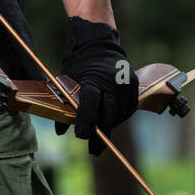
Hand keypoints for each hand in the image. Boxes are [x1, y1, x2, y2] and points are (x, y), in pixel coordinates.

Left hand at [54, 17, 138, 155]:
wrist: (99, 44)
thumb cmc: (80, 64)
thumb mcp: (67, 80)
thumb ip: (65, 104)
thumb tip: (60, 131)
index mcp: (92, 79)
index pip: (90, 104)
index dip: (86, 121)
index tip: (82, 136)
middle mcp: (111, 82)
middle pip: (108, 114)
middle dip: (100, 134)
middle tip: (93, 150)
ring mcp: (125, 84)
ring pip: (119, 114)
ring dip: (110, 126)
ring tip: (101, 133)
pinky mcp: (134, 85)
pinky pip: (129, 109)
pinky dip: (120, 117)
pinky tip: (112, 120)